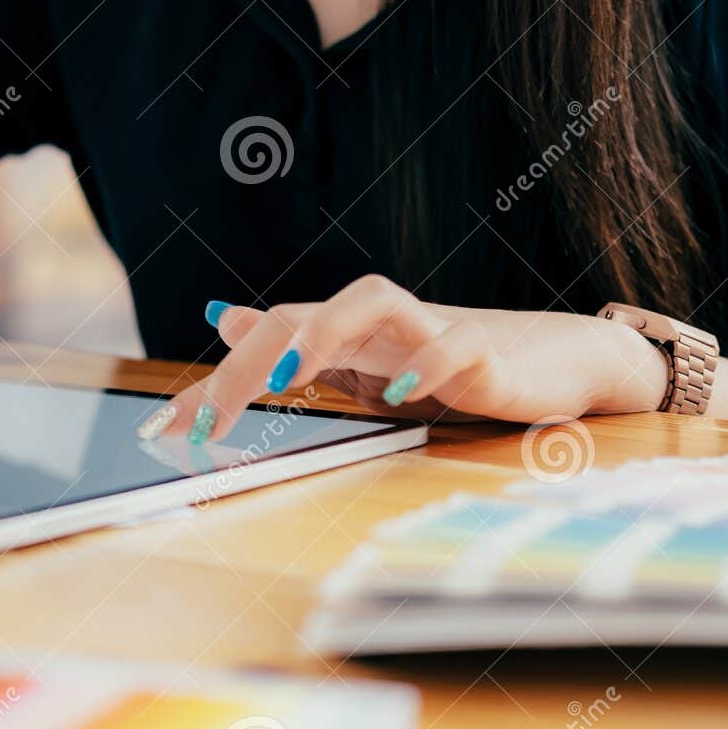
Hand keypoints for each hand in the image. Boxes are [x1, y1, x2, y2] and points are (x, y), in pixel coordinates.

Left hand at [136, 275, 668, 443]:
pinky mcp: (488, 358)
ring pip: (373, 300)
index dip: (216, 379)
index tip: (167, 427)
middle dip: (248, 363)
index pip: (269, 339)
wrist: (560, 362)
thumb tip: (227, 317)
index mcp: (349, 334)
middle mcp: (382, 325)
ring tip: (287, 373)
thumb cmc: (454, 367)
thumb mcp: (365, 365)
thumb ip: (299, 349)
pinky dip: (428, 362)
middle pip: (304, 315)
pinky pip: (456, 346)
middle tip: (207, 420)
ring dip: (325, 332)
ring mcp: (433, 334)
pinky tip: (402, 393)